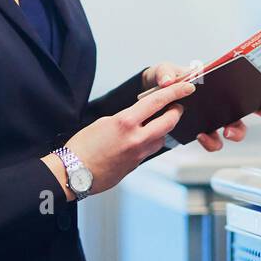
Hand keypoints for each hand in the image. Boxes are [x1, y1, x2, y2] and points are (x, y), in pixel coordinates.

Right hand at [53, 78, 196, 196]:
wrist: (74, 173)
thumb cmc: (82, 146)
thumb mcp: (103, 122)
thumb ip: (125, 118)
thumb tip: (138, 117)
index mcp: (125, 122)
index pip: (157, 102)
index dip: (175, 92)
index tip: (187, 88)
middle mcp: (136, 138)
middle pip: (169, 122)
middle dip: (176, 112)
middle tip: (178, 106)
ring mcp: (138, 154)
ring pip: (162, 138)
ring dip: (163, 129)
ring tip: (158, 122)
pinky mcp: (135, 166)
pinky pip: (150, 150)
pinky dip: (151, 142)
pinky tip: (143, 138)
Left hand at [141, 62, 260, 151]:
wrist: (152, 98)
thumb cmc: (165, 79)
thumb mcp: (164, 71)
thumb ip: (165, 73)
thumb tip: (169, 81)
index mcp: (220, 81)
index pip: (251, 82)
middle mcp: (223, 100)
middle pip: (253, 108)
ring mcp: (215, 117)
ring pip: (236, 128)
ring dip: (237, 132)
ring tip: (229, 133)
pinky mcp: (203, 131)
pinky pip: (214, 140)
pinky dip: (211, 141)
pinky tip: (202, 137)